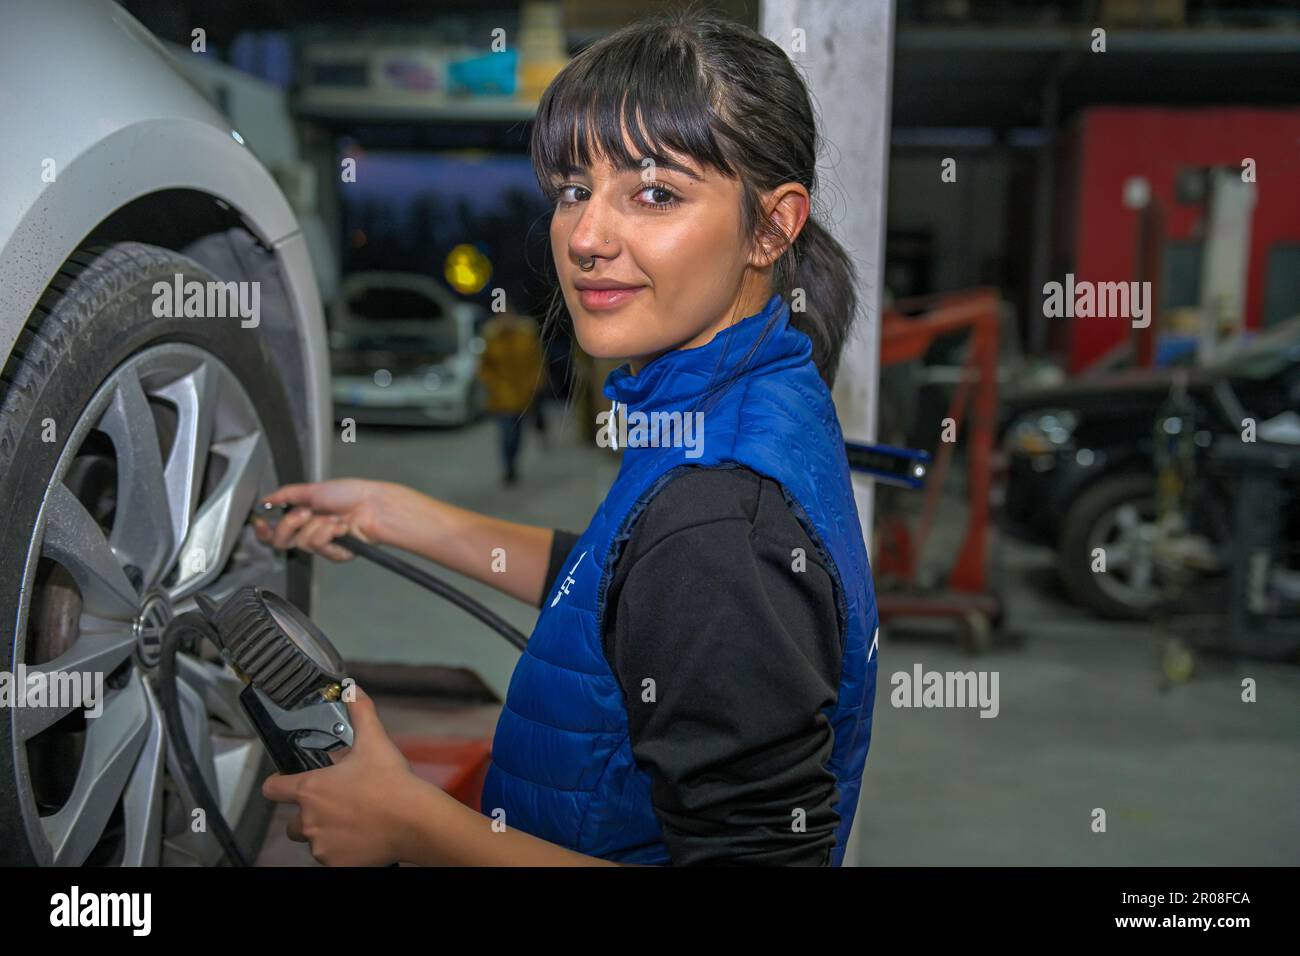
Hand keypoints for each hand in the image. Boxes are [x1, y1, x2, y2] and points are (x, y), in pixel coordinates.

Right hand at [251, 479, 392, 561]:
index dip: (263, 530)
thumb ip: (285, 495)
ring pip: (302, 542)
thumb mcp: (311, 489)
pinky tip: (342, 526)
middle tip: (305, 513)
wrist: (372, 504)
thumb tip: (265, 500)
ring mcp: (322, 544)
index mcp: (302, 517)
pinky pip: (319, 546)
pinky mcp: (334, 553)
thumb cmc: (350, 494)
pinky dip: (330, 532)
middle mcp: (309, 532)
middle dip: (290, 524)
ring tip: (333, 517)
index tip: (260, 522)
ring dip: (318, 525)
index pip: (274, 531)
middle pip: (280, 541)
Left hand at [260, 686, 418, 865]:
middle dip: (311, 814)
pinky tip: (362, 838)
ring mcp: (321, 846)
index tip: (286, 783)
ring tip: (355, 821)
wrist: (414, 821)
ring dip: (328, 832)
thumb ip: (360, 712)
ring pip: (315, 840)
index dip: (278, 783)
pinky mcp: (336, 864)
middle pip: (294, 821)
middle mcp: (309, 820)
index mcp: (311, 789)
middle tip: (337, 805)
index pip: (273, 788)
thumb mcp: (374, 741)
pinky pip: (332, 859)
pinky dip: (343, 851)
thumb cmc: (391, 783)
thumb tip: (352, 689)